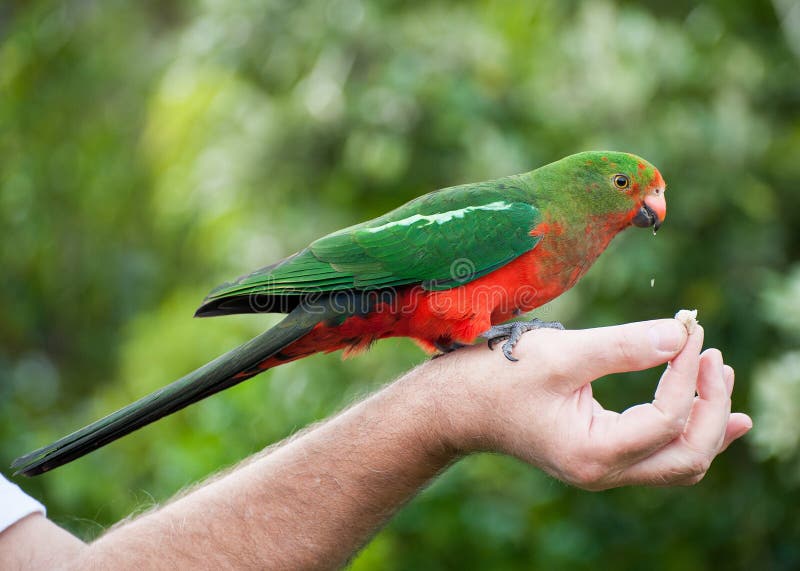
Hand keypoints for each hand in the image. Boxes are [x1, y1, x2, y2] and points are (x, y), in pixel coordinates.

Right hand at [427, 319, 751, 489]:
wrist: (456, 405)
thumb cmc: (497, 377)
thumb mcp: (561, 354)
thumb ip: (623, 346)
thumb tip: (681, 333)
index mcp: (593, 453)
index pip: (666, 418)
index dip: (685, 372)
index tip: (687, 328)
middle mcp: (602, 473)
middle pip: (688, 456)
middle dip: (711, 406)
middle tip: (714, 356)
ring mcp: (601, 470)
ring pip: (679, 462)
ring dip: (706, 422)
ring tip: (720, 377)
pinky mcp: (598, 456)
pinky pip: (659, 456)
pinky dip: (686, 430)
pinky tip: (705, 407)